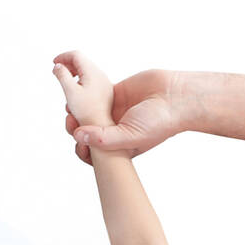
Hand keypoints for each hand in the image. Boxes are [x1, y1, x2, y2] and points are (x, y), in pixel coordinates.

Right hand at [52, 50, 115, 133]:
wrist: (105, 130)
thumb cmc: (88, 113)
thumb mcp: (70, 92)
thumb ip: (62, 75)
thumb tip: (58, 66)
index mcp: (92, 72)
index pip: (75, 55)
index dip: (62, 57)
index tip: (54, 63)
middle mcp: (101, 76)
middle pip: (82, 63)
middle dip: (68, 67)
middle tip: (58, 73)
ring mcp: (105, 85)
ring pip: (86, 74)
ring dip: (74, 77)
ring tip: (67, 86)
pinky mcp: (106, 95)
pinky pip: (92, 83)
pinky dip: (82, 85)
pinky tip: (77, 96)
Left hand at [59, 63, 185, 163]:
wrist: (175, 97)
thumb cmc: (159, 123)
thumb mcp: (130, 137)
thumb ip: (104, 139)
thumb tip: (78, 136)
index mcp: (119, 149)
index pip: (95, 155)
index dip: (82, 151)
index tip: (77, 144)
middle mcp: (115, 132)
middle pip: (88, 133)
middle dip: (75, 128)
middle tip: (70, 121)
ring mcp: (114, 112)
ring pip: (88, 112)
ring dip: (77, 109)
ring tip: (69, 108)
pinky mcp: (115, 93)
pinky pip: (94, 93)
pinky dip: (84, 91)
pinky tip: (77, 89)